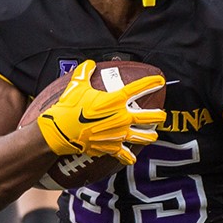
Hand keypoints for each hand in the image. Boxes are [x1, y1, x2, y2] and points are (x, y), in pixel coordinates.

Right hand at [37, 59, 165, 165]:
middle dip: (158, 115)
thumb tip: (89, 63)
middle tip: (162, 115)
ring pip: (141, 137)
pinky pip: (123, 154)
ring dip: (149, 136)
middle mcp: (121, 118)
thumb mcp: (76, 84)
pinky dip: (128, 157)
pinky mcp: (110, 147)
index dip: (151, 83)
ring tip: (154, 135)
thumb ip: (85, 72)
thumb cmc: (69, 107)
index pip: (138, 89)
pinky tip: (132, 159)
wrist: (61, 131)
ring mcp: (118, 134)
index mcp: (115, 100)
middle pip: (147, 117)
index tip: (160, 81)